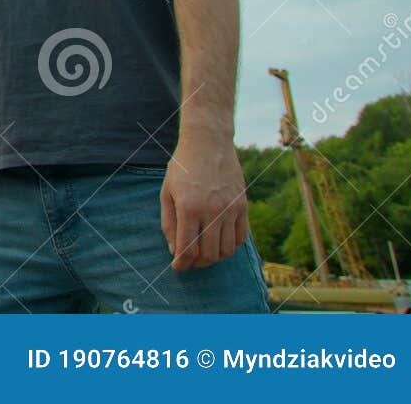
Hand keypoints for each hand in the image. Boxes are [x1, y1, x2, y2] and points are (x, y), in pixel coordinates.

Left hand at [160, 135, 248, 270]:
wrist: (208, 144)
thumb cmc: (182, 167)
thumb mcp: (167, 192)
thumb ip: (169, 223)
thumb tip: (174, 251)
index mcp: (189, 207)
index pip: (187, 248)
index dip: (182, 263)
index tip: (178, 268)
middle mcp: (213, 211)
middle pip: (209, 253)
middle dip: (197, 263)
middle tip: (190, 261)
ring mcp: (231, 209)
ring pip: (227, 250)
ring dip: (215, 258)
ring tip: (204, 253)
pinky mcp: (243, 206)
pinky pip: (241, 237)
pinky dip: (230, 246)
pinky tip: (219, 242)